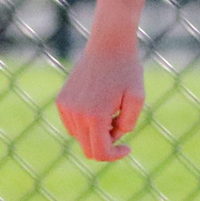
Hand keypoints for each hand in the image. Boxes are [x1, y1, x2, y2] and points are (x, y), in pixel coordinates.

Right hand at [57, 40, 147, 161]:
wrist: (108, 45)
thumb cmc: (127, 71)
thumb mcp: (137, 98)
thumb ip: (127, 124)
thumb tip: (112, 138)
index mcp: (95, 116)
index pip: (100, 152)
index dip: (115, 155)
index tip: (127, 148)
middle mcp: (76, 114)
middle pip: (88, 148)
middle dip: (106, 143)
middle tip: (120, 123)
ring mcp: (65, 107)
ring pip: (80, 137)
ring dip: (96, 132)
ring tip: (111, 109)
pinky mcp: (61, 100)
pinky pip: (73, 124)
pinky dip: (86, 123)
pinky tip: (98, 104)